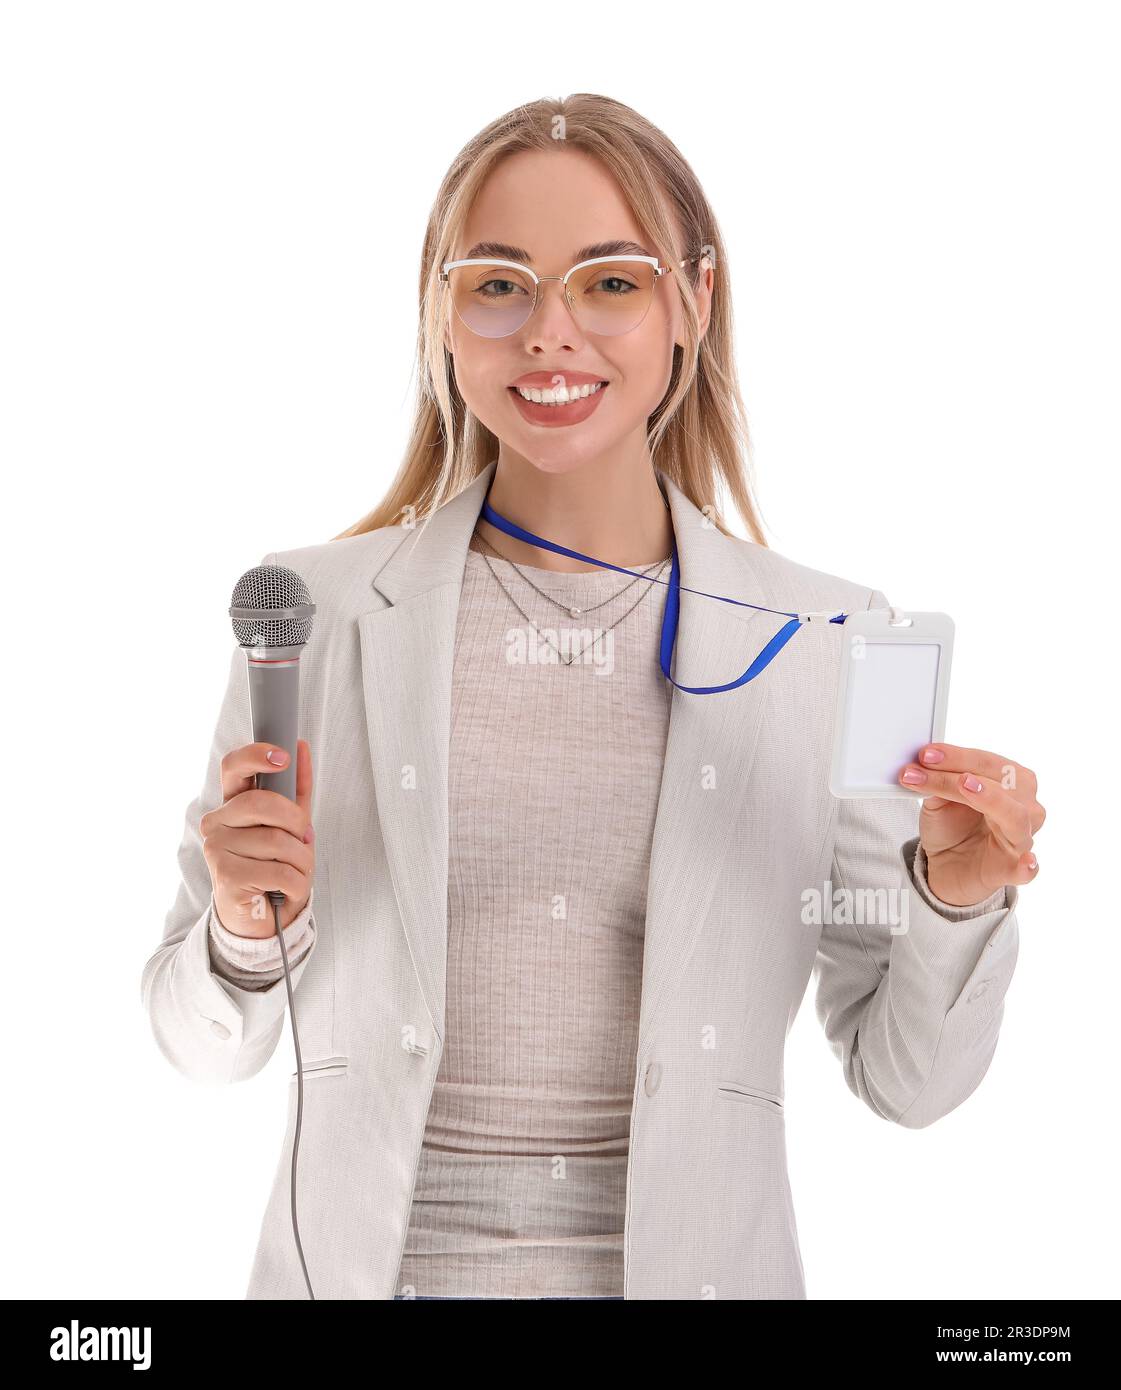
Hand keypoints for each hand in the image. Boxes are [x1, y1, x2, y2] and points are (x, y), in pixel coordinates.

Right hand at [201, 739, 314, 935]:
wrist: (262, 918)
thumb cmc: (274, 865)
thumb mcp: (290, 824)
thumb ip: (295, 788)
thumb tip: (299, 747)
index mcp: (232, 804)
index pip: (233, 766)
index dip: (256, 755)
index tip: (283, 756)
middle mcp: (216, 822)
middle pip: (262, 802)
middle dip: (296, 821)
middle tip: (304, 839)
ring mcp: (217, 849)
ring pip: (278, 842)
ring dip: (301, 860)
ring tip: (295, 871)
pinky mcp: (225, 877)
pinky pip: (280, 872)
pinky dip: (297, 884)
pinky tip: (288, 890)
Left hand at [897, 743, 1044, 906]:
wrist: (948, 866)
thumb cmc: (952, 828)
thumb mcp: (939, 799)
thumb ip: (938, 783)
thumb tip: (924, 763)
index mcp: (1012, 784)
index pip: (989, 763)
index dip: (958, 755)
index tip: (926, 753)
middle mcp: (1024, 808)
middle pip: (1004, 781)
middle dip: (962, 768)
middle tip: (927, 763)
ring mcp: (1021, 840)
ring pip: (1015, 816)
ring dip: (990, 798)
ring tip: (966, 784)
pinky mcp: (1012, 870)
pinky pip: (1026, 870)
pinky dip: (1028, 866)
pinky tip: (1026, 861)